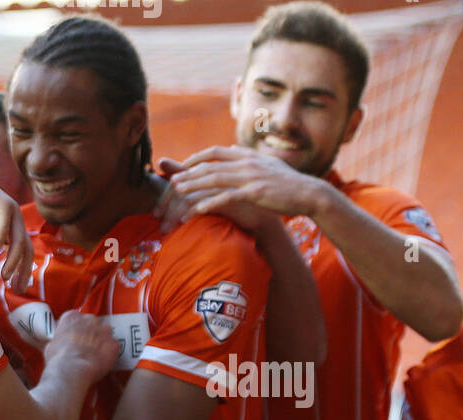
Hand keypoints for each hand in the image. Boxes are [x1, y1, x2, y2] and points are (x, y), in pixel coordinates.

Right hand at [0, 164, 31, 291]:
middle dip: (23, 270)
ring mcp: (11, 210)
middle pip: (26, 248)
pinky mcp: (2, 203)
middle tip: (16, 288)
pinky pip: (4, 226)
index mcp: (10, 228)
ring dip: (12, 260)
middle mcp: (15, 219)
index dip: (21, 271)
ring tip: (4, 276)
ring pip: (18, 240)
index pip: (22, 252)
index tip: (16, 288)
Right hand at [44, 310, 121, 385]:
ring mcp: (104, 330)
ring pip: (106, 332)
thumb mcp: (51, 346)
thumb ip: (60, 339)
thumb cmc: (58, 358)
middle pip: (92, 322)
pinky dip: (109, 353)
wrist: (72, 369)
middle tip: (85, 346)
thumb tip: (60, 343)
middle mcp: (89, 319)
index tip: (74, 337)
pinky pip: (113, 346)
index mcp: (72, 317)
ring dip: (101, 341)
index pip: (75, 318)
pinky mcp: (114, 343)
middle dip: (90, 332)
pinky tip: (102, 361)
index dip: (75, 328)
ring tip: (95, 354)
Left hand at [155, 146, 318, 232]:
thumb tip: (230, 149)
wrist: (309, 194)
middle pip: (210, 165)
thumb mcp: (266, 165)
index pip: (216, 152)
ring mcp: (251, 177)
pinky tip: (198, 210)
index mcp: (248, 156)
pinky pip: (227, 197)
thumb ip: (246, 158)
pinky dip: (211, 202)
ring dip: (194, 186)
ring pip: (215, 179)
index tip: (182, 166)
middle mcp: (247, 163)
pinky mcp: (255, 192)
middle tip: (171, 181)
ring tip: (178, 193)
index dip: (196, 158)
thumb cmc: (286, 183)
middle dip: (188, 173)